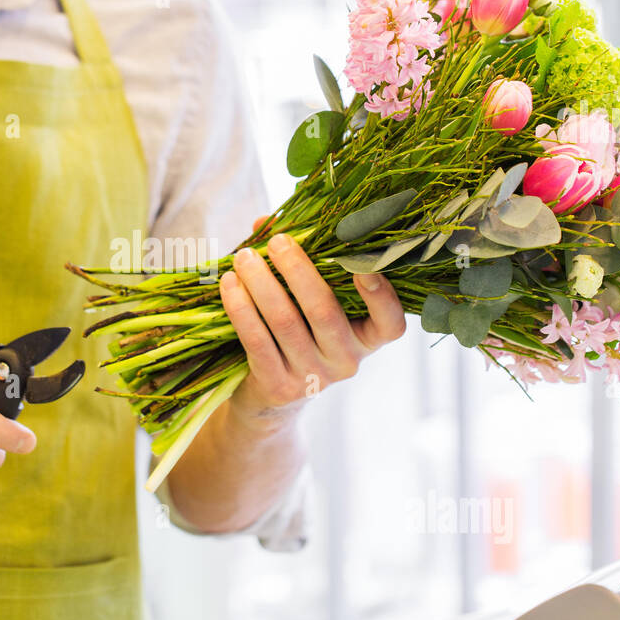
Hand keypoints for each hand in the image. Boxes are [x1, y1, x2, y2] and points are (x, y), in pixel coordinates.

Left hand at [218, 226, 405, 421]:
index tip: (363, 267)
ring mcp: (313, 377)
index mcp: (367, 339)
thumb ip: (300, 262)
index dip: (382, 297)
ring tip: (244, 257)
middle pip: (324, 311)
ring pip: (285, 321)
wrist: (274, 397)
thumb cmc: (300, 333)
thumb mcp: (311, 305)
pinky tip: (229, 284)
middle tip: (277, 242)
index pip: (390, 324)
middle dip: (298, 270)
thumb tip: (266, 222)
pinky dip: (241, 307)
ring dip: (261, 283)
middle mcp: (347, 361)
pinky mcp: (279, 386)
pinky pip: (257, 340)